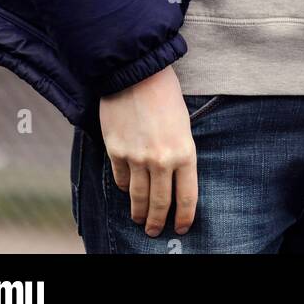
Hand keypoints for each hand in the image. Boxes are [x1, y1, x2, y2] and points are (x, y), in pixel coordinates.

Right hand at [99, 66, 198, 236]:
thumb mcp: (183, 123)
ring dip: (139, 212)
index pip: (187, 197)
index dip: (185, 216)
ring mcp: (136, 158)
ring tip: (139, 219)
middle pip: (160, 203)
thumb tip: (174, 176)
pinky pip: (120, 179)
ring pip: (137, 197)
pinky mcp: (116, 151)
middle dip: (158, 222)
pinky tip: (125, 190)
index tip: (183, 227)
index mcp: (184, 152)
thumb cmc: (165, 92)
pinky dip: (123, 187)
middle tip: (156, 232)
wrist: (136, 71)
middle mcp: (161, 160)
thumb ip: (179, 151)